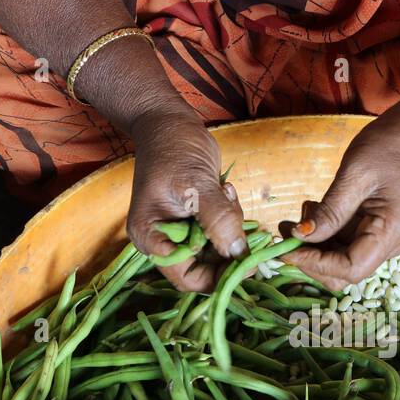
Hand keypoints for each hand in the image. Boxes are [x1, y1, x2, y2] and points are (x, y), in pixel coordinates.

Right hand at [127, 107, 245, 290]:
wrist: (169, 121)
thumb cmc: (173, 146)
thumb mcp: (196, 183)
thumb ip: (217, 220)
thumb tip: (238, 253)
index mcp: (152, 238)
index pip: (188, 278)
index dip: (219, 277)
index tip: (248, 260)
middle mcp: (163, 242)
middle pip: (205, 269)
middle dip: (230, 249)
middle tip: (244, 222)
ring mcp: (180, 232)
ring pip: (218, 252)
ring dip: (232, 230)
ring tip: (226, 194)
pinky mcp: (195, 221)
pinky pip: (221, 234)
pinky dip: (231, 218)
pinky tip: (224, 191)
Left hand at [280, 116, 399, 289]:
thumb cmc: (388, 147)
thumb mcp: (354, 175)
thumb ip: (329, 211)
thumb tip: (300, 237)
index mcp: (391, 232)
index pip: (350, 269)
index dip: (315, 264)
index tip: (286, 246)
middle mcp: (391, 246)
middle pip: (344, 273)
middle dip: (311, 258)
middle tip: (288, 228)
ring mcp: (383, 242)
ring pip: (341, 262)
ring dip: (315, 246)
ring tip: (306, 210)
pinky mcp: (375, 234)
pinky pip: (345, 246)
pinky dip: (324, 236)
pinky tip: (317, 210)